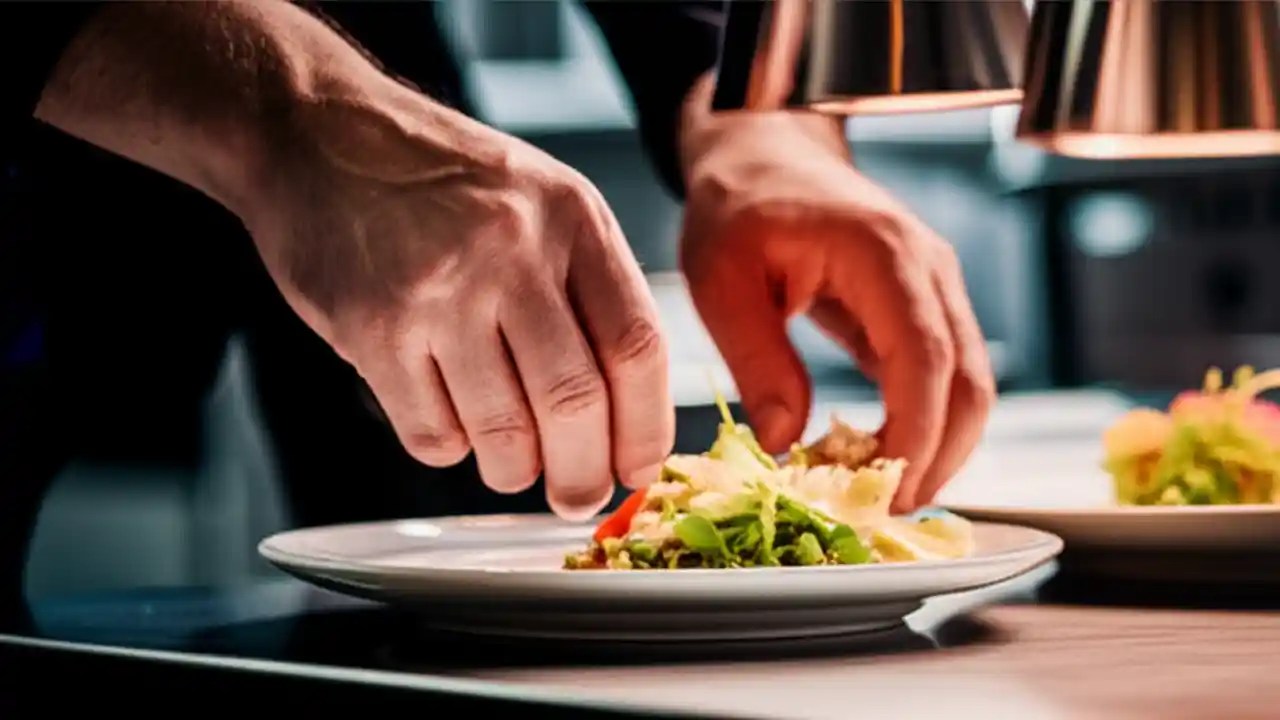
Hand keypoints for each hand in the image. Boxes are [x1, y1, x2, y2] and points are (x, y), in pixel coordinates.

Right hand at [243, 83, 673, 519]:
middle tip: (576, 497)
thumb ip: (591, 289)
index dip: (645, 429)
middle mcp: (512, 250)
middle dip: (582, 476)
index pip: (637, 348)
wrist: (322, 137)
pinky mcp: (374, 328)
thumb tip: (628, 412)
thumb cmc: (444, 182)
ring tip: (510, 464)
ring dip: (514, 470)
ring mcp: (441, 289)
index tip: (636, 468)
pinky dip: (449, 449)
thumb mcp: (545, 201)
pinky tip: (447, 418)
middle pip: (576, 401)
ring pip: (504, 433)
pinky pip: (432, 434)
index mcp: (573, 219)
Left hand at [678, 76, 993, 511]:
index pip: (926, 357)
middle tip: (888, 512)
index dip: (916, 432)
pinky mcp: (922, 305)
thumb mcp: (722, 282)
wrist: (763, 155)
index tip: (885, 489)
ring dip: (941, 446)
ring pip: (969, 382)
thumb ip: (757, 358)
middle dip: (941, 456)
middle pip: (969, 380)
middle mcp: (928, 268)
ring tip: (885, 495)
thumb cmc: (737, 208)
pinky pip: (944, 373)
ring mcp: (935, 285)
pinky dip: (927, 421)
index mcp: (882, 252)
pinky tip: (883, 455)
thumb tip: (785, 440)